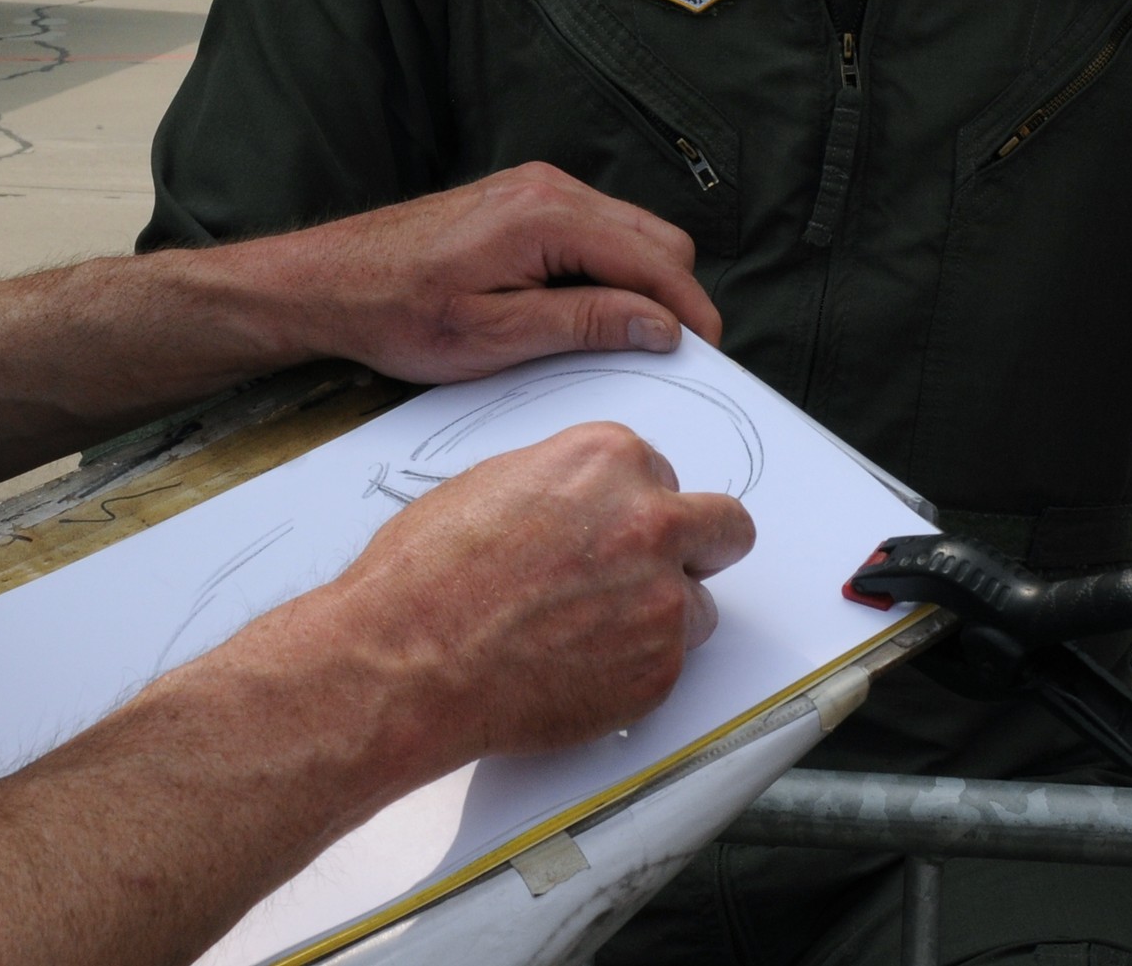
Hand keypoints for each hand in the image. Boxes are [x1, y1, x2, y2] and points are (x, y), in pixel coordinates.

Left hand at [233, 162, 722, 381]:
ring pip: (629, 232)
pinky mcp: (521, 200)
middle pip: (655, 238)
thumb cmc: (399, 312)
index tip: (707, 354)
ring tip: (627, 340)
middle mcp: (549, 188)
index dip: (689, 310)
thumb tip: (661, 324)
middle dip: (672, 294)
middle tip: (670, 355)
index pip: (655, 260)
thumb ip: (587, 323)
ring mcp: (535, 188)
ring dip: (640, 281)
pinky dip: (608, 268)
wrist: (329, 283)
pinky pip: (594, 230)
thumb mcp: (497, 334)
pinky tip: (586, 311)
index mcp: (548, 216)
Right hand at [300, 422, 755, 763]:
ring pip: (696, 606)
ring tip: (583, 634)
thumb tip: (585, 506)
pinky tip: (571, 669)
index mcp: (607, 460)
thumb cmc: (426, 575)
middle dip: (700, 547)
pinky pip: (666, 666)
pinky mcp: (659, 670)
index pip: (663, 474)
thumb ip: (565, 488)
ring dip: (656, 618)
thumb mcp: (492, 486)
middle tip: (661, 571)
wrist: (406, 658)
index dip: (636, 506)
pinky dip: (630, 671)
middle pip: (724, 527)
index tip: (618, 529)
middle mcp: (649, 520)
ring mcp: (661, 598)